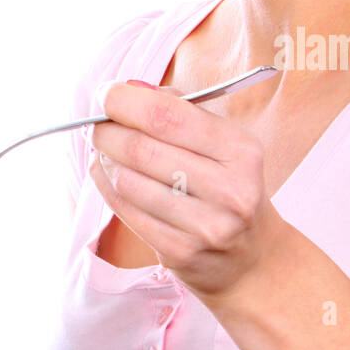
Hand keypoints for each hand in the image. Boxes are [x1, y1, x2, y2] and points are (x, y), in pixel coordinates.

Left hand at [88, 80, 284, 298]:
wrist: (252, 260)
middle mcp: (228, 189)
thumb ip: (181, 112)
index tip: (106, 94)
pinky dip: (106, 186)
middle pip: (142, 148)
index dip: (126, 101)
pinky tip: (106, 174)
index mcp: (241, 151)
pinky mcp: (180, 252)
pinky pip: (126, 211)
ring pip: (128, 181)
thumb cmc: (229, 189)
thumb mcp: (224, 146)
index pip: (169, 116)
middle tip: (96, 125)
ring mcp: (204, 225)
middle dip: (107, 131)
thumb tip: (129, 89)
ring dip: (105, 160)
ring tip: (103, 151)